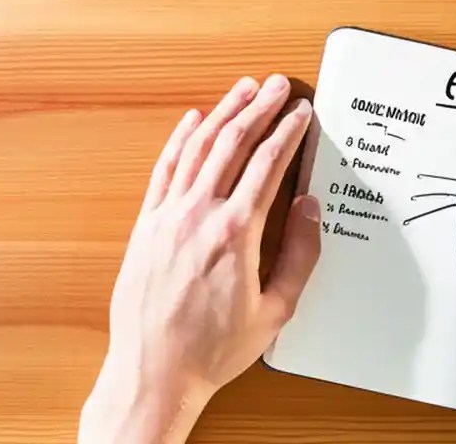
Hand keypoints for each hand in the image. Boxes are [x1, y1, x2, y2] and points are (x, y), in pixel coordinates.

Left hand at [79, 75, 321, 443]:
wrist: (154, 371)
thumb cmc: (214, 348)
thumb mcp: (277, 309)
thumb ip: (300, 255)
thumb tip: (309, 208)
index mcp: (237, 233)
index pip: (268, 164)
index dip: (288, 132)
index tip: (301, 113)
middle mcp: (200, 216)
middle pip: (234, 144)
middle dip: (259, 109)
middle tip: (276, 85)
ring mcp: (168, 217)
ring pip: (198, 148)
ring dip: (223, 113)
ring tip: (243, 90)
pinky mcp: (146, 225)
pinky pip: (165, 170)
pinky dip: (180, 140)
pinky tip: (193, 120)